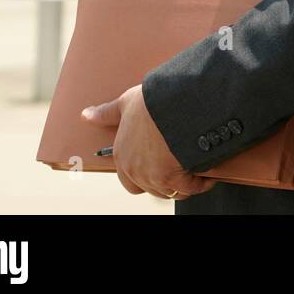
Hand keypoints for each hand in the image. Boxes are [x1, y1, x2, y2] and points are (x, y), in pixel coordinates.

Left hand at [82, 84, 215, 200]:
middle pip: (151, 189)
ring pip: (171, 192)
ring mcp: (153, 177)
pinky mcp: (172, 179)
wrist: (173, 104)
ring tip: (197, 171)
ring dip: (184, 184)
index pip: (130, 181)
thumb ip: (107, 113)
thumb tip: (85, 115)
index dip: (148, 174)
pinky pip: (190, 188)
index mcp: (122, 155)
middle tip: (180, 169)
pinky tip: (209, 174)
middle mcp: (134, 170)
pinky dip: (202, 183)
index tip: (163, 164)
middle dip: (166, 183)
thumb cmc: (150, 102)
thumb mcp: (126, 103)